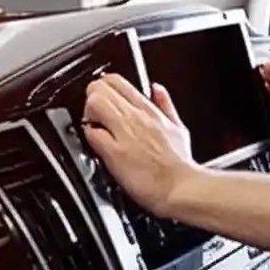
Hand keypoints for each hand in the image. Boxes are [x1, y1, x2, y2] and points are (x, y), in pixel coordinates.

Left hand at [82, 74, 195, 216]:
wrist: (181, 189)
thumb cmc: (180, 165)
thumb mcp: (178, 127)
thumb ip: (165, 104)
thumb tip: (156, 88)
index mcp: (148, 109)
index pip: (115, 80)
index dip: (102, 87)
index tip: (103, 99)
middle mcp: (135, 117)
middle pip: (99, 88)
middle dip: (91, 98)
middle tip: (94, 114)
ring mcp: (125, 133)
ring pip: (94, 103)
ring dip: (88, 114)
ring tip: (95, 127)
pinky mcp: (115, 153)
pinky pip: (92, 134)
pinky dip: (89, 136)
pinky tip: (96, 145)